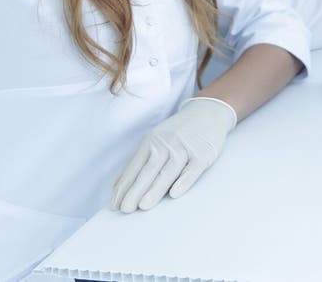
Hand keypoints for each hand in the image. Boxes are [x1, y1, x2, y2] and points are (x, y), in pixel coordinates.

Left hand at [110, 97, 236, 212]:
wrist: (207, 112)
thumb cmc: (176, 132)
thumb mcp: (155, 140)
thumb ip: (138, 160)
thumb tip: (117, 184)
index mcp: (151, 142)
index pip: (135, 167)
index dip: (124, 186)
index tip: (114, 204)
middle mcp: (165, 144)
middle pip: (148, 170)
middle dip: (135, 190)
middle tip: (124, 209)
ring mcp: (184, 148)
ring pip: (168, 171)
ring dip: (155, 189)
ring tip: (143, 206)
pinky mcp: (202, 154)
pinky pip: (192, 170)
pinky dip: (183, 181)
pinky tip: (174, 194)